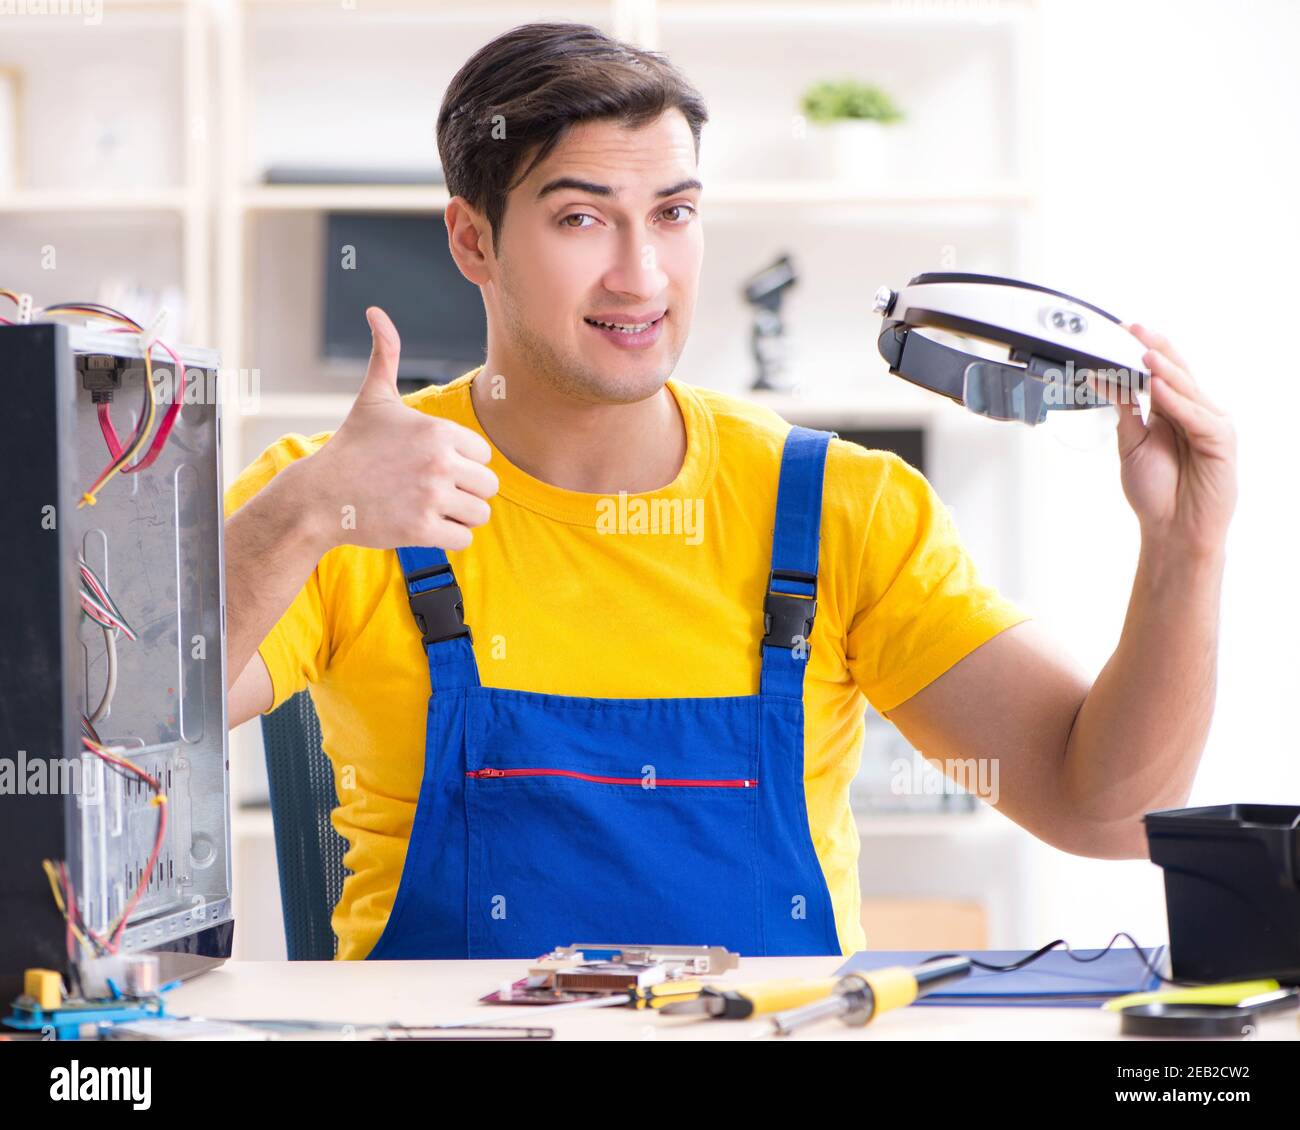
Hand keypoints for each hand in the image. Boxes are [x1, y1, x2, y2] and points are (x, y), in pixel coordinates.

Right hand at [304, 306, 497, 551]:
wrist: (319, 495)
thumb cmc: (352, 446)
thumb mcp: (374, 398)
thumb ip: (386, 355)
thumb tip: (376, 311)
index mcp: (438, 430)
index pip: (484, 455)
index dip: (462, 463)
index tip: (431, 465)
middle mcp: (439, 462)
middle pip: (488, 486)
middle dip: (465, 491)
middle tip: (432, 491)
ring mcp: (431, 497)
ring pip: (480, 514)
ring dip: (459, 516)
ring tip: (429, 508)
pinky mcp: (421, 530)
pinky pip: (463, 539)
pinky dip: (448, 537)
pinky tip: (422, 526)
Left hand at [1086, 323, 1236, 558]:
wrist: (1173, 530)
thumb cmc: (1157, 492)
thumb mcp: (1132, 444)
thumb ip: (1124, 411)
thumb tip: (1103, 378)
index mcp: (1173, 410)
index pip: (1160, 372)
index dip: (1144, 350)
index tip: (1122, 331)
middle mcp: (1193, 412)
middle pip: (1176, 373)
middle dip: (1155, 350)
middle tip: (1133, 331)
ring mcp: (1210, 424)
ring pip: (1187, 390)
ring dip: (1164, 371)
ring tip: (1144, 354)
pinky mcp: (1220, 441)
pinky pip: (1196, 417)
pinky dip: (1177, 402)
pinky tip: (1159, 388)